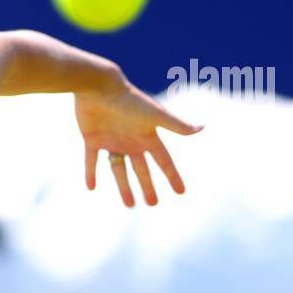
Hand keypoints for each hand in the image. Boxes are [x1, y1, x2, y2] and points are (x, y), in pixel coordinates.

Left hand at [75, 78, 203, 206]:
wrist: (99, 87)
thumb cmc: (129, 100)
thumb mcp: (155, 115)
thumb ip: (176, 125)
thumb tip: (202, 128)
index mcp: (147, 137)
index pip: (164, 161)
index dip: (172, 176)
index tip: (181, 193)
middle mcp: (131, 141)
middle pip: (142, 169)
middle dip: (148, 186)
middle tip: (153, 204)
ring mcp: (112, 140)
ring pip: (118, 169)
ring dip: (124, 187)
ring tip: (130, 205)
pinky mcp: (92, 139)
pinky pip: (91, 160)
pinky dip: (90, 173)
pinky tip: (91, 187)